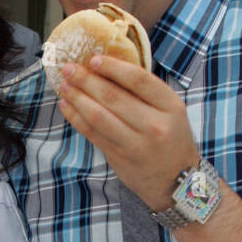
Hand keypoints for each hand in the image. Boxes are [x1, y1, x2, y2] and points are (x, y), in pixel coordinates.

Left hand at [57, 54, 200, 210]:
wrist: (177, 181)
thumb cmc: (171, 139)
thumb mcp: (170, 111)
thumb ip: (145, 91)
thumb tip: (108, 65)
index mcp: (170, 106)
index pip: (138, 80)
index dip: (112, 67)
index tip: (93, 59)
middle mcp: (154, 125)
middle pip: (113, 96)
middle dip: (86, 80)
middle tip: (69, 68)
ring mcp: (136, 144)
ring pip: (99, 116)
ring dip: (77, 98)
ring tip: (64, 85)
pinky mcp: (119, 158)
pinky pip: (93, 134)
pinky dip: (76, 118)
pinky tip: (67, 106)